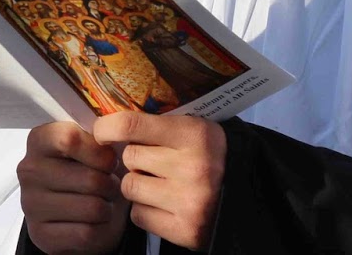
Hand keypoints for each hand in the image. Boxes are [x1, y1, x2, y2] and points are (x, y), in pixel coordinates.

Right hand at [17, 121, 127, 254]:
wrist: (72, 211)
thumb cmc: (85, 172)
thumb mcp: (89, 148)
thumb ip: (99, 137)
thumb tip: (117, 136)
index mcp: (39, 140)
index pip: (70, 138)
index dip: (100, 152)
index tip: (108, 160)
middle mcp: (28, 170)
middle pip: (91, 179)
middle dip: (110, 185)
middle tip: (107, 186)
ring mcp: (30, 203)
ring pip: (93, 208)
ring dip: (107, 208)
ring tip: (101, 202)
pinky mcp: (40, 233)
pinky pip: (86, 233)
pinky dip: (99, 230)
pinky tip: (91, 222)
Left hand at [93, 112, 225, 250]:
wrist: (250, 195)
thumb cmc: (210, 157)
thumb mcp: (192, 129)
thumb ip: (156, 123)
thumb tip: (105, 122)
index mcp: (195, 135)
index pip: (131, 124)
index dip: (107, 127)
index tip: (101, 132)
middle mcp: (194, 168)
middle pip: (129, 157)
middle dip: (136, 160)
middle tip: (157, 163)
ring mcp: (191, 202)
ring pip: (130, 187)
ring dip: (138, 186)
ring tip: (162, 184)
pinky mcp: (186, 230)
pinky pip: (138, 216)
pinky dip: (146, 211)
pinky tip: (166, 205)